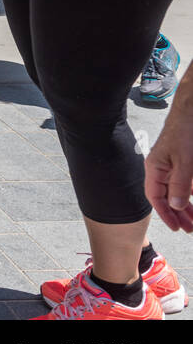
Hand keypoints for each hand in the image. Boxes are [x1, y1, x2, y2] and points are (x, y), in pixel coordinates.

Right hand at [146, 100, 192, 232]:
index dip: (166, 214)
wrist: (191, 113)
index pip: (156, 197)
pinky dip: (190, 194)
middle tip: (190, 229)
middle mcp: (161, 169)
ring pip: (177, 192)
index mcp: (155, 169)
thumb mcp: (185, 162)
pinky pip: (185, 184)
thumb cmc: (184, 132)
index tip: (177, 228)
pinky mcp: (182, 163)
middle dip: (178, 215)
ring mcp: (172, 166)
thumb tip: (177, 206)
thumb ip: (180, 185)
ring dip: (186, 207)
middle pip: (166, 197)